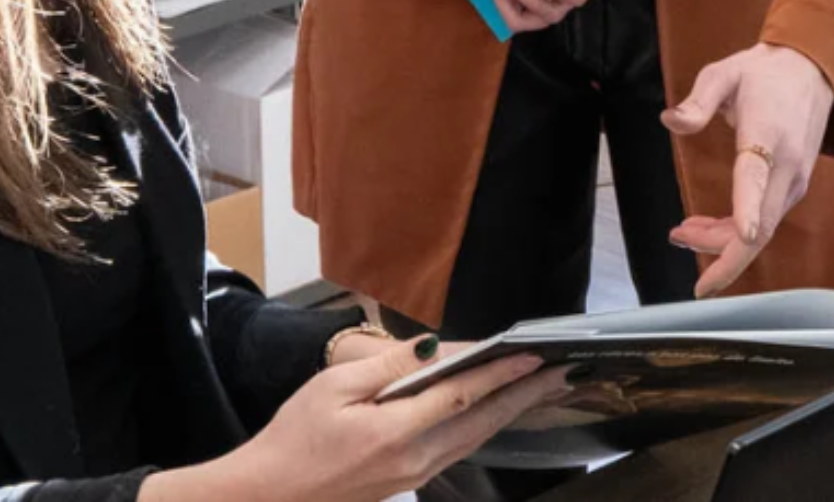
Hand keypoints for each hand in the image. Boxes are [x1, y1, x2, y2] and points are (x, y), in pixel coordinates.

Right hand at [139, 338, 567, 501]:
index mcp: (396, 433)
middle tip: (559, 371)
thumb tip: (435, 347)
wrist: (273, 496)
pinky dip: (483, 426)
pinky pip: (458, 449)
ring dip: (509, 411)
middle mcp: (416, 461)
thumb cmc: (296, 437)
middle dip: (522, 395)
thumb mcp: (334, 387)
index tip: (532, 353)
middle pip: (481, 422)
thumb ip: (389, 366)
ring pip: (475, 439)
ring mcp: (415, 476)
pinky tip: (493, 412)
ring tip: (539, 389)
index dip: (500, 373)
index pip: (463, 396)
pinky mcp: (408, 481)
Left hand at [662, 43, 833, 297]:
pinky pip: (764, 220)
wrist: (810, 71)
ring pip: (761, 230)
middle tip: (676, 237)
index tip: (743, 236)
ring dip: (722, 241)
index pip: (758, 180)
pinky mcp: (793, 187)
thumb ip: (699, 101)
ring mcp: (794, 182)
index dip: (749, 210)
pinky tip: (706, 226)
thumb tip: (671, 121)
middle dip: (720, 247)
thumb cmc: (762, 72)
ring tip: (681, 232)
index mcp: (767, 137)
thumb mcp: (724, 73)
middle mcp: (787, 168)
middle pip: (760, 225)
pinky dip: (735, 231)